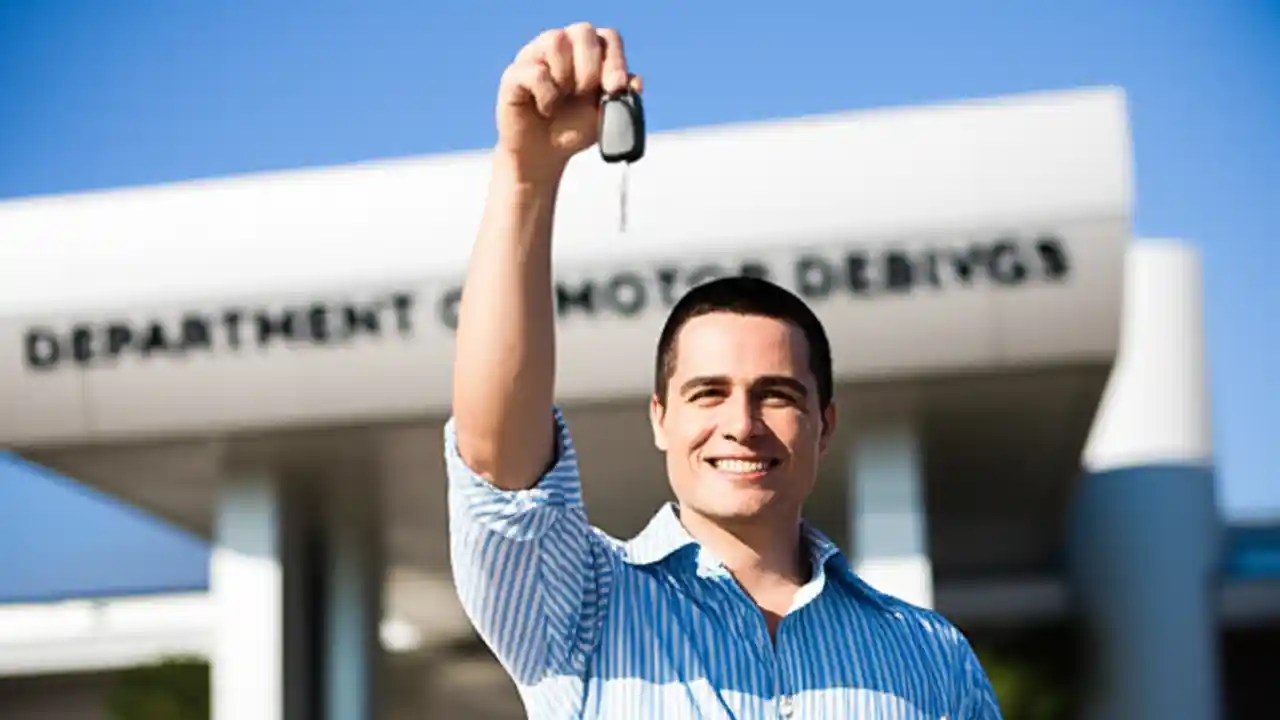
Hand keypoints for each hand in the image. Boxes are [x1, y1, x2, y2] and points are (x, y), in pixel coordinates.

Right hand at [495, 22, 642, 182]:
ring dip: (566, 76)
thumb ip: (622, 97)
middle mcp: (562, 47)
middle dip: (590, 66)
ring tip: (561, 100)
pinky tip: (545, 109)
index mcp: (588, 53)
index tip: (615, 87)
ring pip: (556, 40)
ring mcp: (536, 56)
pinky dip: (547, 96)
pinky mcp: (515, 74)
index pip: (608, 38)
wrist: (544, 154)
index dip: (615, 59)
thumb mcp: (605, 115)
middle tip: (585, 93)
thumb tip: (636, 81)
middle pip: (583, 31)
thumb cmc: (574, 128)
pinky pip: (536, 72)